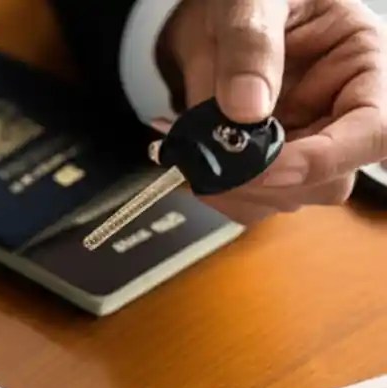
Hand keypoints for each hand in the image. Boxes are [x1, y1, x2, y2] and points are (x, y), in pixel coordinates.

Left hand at [157, 0, 386, 222]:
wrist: (217, 10)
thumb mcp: (251, 1)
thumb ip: (250, 45)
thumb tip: (245, 109)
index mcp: (362, 62)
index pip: (374, 130)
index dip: (322, 159)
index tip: (265, 168)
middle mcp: (343, 110)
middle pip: (330, 179)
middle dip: (265, 181)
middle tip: (206, 160)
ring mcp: (307, 141)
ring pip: (287, 198)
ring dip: (232, 190)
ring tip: (190, 152)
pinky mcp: (270, 163)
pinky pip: (250, 197)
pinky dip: (214, 189)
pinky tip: (188, 158)